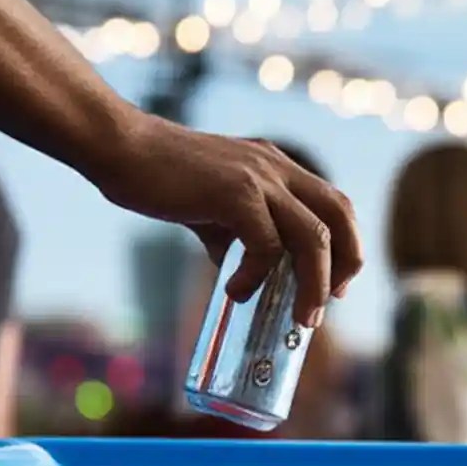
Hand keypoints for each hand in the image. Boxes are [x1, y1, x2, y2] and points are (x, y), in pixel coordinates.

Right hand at [88, 111, 361, 327]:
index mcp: (276, 166)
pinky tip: (235, 291)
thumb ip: (233, 234)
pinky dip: (257, 277)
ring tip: (300, 317)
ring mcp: (259, 177)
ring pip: (314, 236)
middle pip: (339, 214)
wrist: (120, 148)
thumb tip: (244, 274)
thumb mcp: (210, 205)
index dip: (346, 244)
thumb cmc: (158, 177)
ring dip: (315, 284)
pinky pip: (266, 246)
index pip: (334, 203)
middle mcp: (277, 167)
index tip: (337, 284)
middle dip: (346, 263)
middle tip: (329, 304)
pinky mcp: (235, 193)